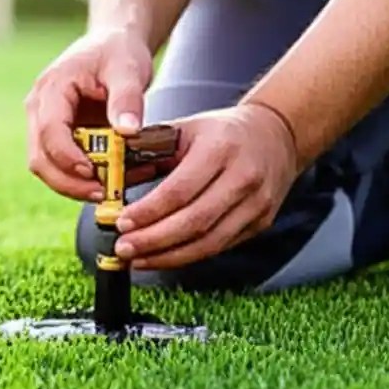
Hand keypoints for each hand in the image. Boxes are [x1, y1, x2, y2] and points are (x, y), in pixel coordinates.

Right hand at [24, 26, 153, 200]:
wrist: (111, 43)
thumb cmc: (118, 52)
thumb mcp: (128, 69)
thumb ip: (128, 99)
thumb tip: (128, 131)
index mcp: (52, 89)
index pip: (50, 131)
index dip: (67, 157)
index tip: (93, 173)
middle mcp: (39, 109)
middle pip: (40, 158)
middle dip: (68, 182)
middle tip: (102, 195)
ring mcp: (45, 124)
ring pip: (47, 167)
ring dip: (74, 185)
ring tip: (110, 192)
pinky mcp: (57, 136)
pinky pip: (62, 165)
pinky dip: (83, 178)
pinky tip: (112, 181)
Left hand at [113, 102, 299, 269]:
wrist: (277, 135)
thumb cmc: (222, 132)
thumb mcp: (183, 129)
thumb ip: (147, 152)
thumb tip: (110, 182)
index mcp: (220, 148)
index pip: (180, 189)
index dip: (149, 211)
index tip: (120, 223)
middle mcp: (243, 178)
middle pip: (194, 221)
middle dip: (154, 240)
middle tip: (123, 248)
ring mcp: (256, 204)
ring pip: (209, 242)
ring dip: (168, 256)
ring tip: (137, 259)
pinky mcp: (261, 223)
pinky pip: (220, 246)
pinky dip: (188, 256)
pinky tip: (163, 257)